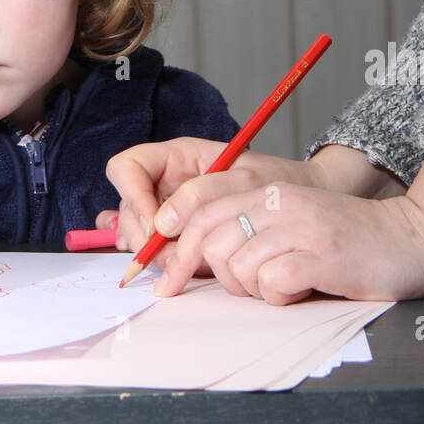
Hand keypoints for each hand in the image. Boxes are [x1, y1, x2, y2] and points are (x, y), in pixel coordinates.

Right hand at [96, 138, 323, 266]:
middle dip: (142, 236)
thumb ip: (200, 197)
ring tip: (183, 265)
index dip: (131, 195)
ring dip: (153, 254)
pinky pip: (151, 247)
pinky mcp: (176, 235)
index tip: (152, 226)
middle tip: (170, 260)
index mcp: (177, 157)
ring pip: (135, 232)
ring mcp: (168, 209)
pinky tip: (174, 267)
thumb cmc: (274, 182)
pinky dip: (158, 260)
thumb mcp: (242, 182)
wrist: (297, 205)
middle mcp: (165, 181)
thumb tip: (160, 223)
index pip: (127, 167)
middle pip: (126, 206)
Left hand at [152, 180, 423, 303]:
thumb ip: (249, 227)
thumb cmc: (348, 240)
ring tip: (280, 285)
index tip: (165, 275)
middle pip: (208, 238)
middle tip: (216, 291)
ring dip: (251, 289)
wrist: (411, 237)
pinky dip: (279, 298)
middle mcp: (278, 201)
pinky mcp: (319, 254)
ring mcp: (298, 226)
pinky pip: (270, 285)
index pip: (199, 206)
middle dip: (204, 274)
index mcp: (267, 189)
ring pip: (236, 265)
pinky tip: (301, 291)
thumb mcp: (292, 220)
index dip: (173, 244)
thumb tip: (194, 256)